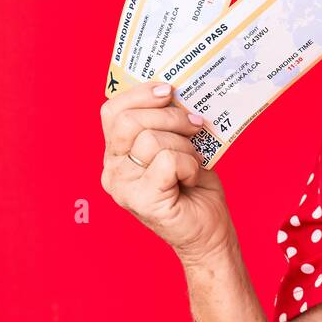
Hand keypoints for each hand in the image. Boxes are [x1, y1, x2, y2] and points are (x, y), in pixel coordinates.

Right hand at [99, 80, 234, 264]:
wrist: (209, 232)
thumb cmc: (194, 188)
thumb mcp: (178, 145)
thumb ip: (167, 123)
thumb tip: (175, 90)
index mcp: (116, 153)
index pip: (112, 111)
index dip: (140, 94)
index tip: (168, 89)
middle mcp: (112, 170)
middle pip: (129, 121)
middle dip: (170, 116)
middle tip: (195, 125)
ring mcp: (123, 187)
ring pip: (151, 139)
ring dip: (184, 146)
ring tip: (194, 161)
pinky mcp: (142, 200)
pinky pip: (167, 161)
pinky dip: (189, 165)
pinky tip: (191, 179)